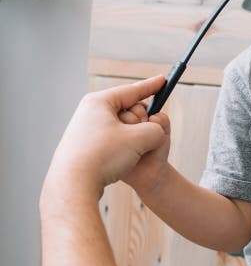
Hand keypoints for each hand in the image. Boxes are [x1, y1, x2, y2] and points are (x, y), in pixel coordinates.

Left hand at [43, 76, 168, 201]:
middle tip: (139, 139)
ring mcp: (85, 129)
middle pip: (129, 110)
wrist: (72, 185)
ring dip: (133, 138)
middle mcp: (90, 112)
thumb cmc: (104, 156)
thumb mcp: (141, 138)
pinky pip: (113, 141)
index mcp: (100, 102)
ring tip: (127, 154)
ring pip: (123, 128)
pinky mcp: (84, 146)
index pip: (131, 91)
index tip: (164, 80)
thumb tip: (153, 132)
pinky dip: (121, 148)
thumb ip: (156, 128)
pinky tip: (116, 162)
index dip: (151, 86)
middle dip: (140, 123)